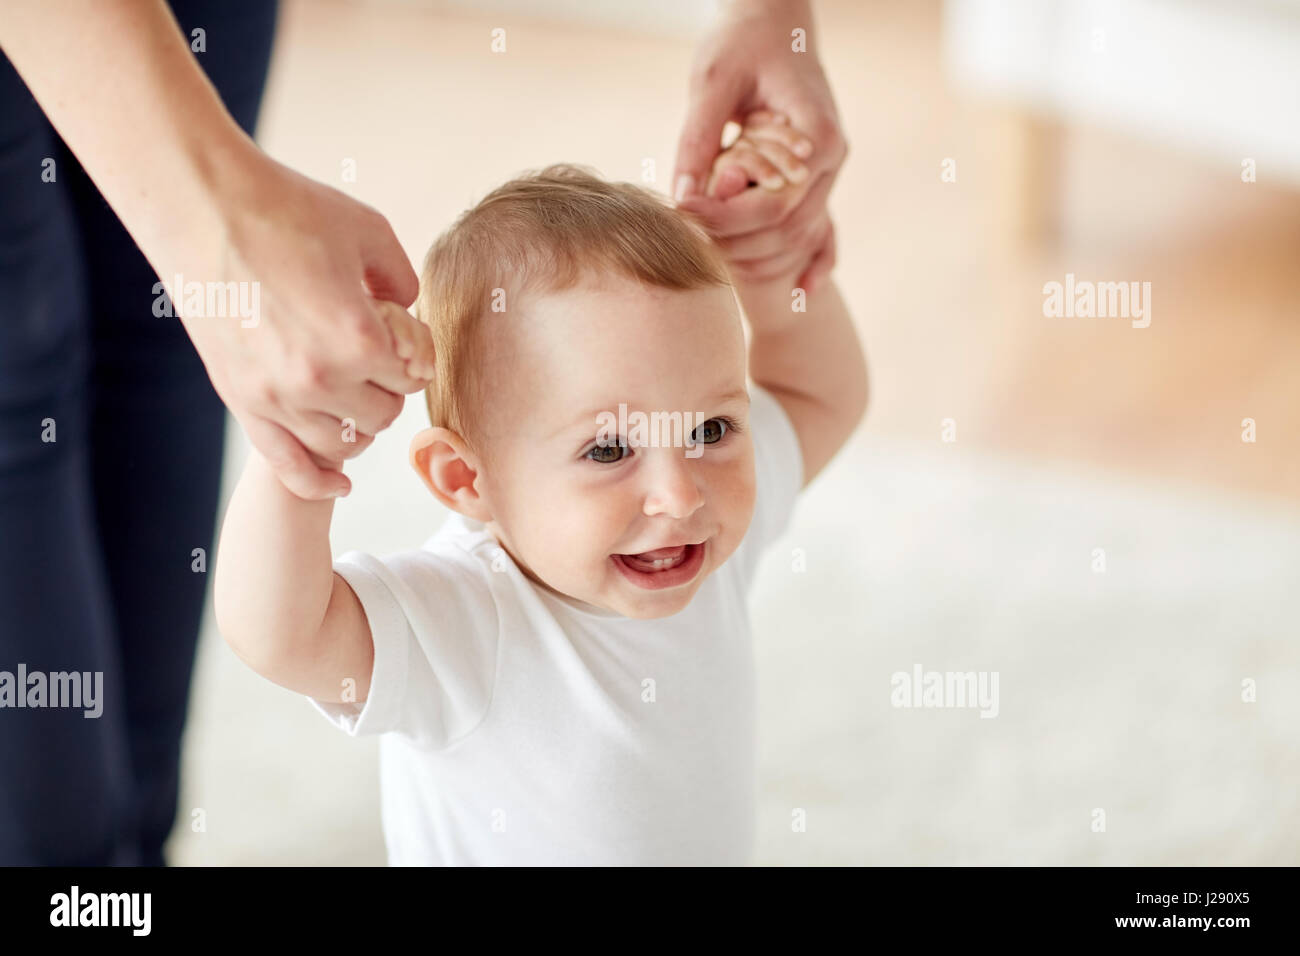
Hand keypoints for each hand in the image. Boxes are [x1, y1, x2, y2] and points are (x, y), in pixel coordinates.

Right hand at [173, 147, 433, 499]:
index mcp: (357, 339)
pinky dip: (317, 481)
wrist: (202, 207)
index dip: (415, 358)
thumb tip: (407, 309)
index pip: (411, 377)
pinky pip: (287, 465)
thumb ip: (401, 279)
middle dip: (388, 390)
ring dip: (358, 427)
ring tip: (357, 400)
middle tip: (380, 364)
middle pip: (381, 415)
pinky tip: (340, 484)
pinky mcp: (241, 401)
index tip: (405, 341)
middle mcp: (317, 378)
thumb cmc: (284, 210)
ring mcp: (275, 396)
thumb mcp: (368, 232)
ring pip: (342, 445)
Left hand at [672, 0, 846, 291]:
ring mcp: (828, 173)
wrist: (773, 19)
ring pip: (800, 237)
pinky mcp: (816, 180)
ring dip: (757, 256)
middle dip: (735, 241)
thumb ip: (698, 141)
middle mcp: (831, 160)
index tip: (682, 212)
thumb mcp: (712, 83)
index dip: (726, 217)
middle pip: (788, 228)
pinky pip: (824, 232)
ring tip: (709, 254)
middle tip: (687, 238)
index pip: (774, 202)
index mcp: (816, 135)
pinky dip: (815, 263)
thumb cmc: (742, 41)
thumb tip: (680, 198)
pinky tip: (802, 292)